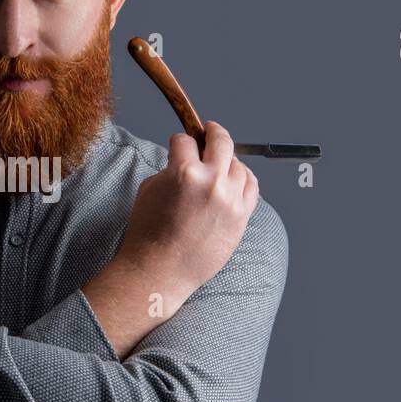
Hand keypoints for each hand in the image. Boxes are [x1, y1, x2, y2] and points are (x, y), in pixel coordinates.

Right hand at [117, 121, 258, 306]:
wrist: (159, 270)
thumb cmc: (148, 233)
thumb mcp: (150, 189)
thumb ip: (170, 169)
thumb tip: (185, 159)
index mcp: (184, 172)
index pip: (185, 141)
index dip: (179, 141)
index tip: (178, 144)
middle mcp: (212, 183)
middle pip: (221, 141)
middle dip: (212, 132)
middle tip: (208, 131)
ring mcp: (231, 201)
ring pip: (239, 165)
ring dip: (228, 160)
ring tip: (219, 163)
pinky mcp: (242, 217)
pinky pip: (252, 188)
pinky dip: (244, 179)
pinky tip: (235, 178)